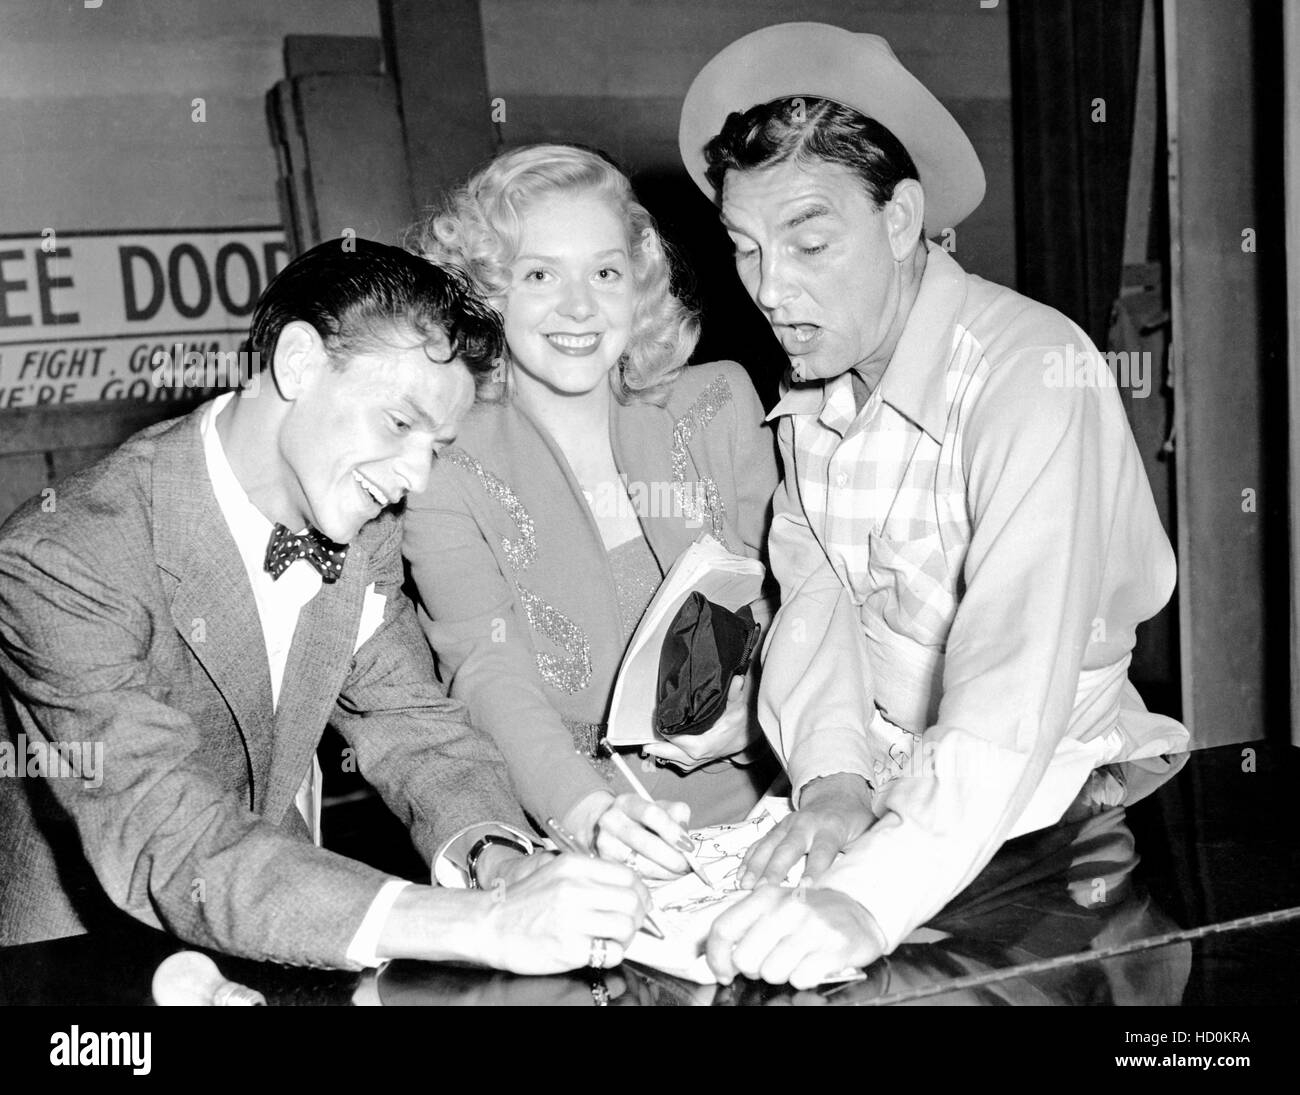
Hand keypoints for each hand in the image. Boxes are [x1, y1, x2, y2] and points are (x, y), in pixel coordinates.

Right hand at [477, 853, 649, 974]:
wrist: (488, 925)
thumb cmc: (524, 902)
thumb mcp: (555, 873)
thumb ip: (590, 875)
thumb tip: (629, 887)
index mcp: (573, 867)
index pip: (627, 875)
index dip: (640, 892)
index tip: (639, 902)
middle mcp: (574, 889)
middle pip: (632, 901)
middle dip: (637, 916)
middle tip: (629, 924)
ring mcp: (571, 920)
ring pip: (626, 926)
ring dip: (626, 937)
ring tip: (612, 939)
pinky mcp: (569, 949)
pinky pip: (611, 952)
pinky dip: (612, 954)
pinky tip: (599, 950)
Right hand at [592, 793, 693, 879]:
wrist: (608, 828)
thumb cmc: (640, 819)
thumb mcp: (659, 808)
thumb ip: (677, 814)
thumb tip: (685, 837)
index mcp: (627, 802)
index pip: (651, 814)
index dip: (673, 831)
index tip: (688, 846)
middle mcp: (611, 820)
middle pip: (646, 843)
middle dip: (672, 858)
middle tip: (687, 866)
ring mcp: (605, 843)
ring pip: (641, 864)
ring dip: (665, 872)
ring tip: (677, 872)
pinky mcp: (605, 863)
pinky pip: (635, 875)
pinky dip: (652, 878)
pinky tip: (661, 874)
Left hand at [641, 678, 758, 772]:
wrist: (748, 738)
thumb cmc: (741, 722)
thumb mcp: (738, 706)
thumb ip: (735, 693)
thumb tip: (738, 680)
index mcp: (702, 745)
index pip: (676, 739)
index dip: (666, 730)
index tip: (657, 721)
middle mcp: (696, 756)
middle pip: (669, 753)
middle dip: (656, 746)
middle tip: (642, 742)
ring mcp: (696, 761)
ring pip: (672, 759)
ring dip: (661, 752)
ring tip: (647, 746)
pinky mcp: (696, 761)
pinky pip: (678, 762)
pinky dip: (668, 757)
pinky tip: (660, 751)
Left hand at [705, 883, 885, 988]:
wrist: (857, 911)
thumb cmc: (808, 913)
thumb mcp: (773, 907)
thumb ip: (744, 926)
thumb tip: (719, 957)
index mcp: (765, 896)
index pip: (724, 928)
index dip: (716, 958)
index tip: (722, 972)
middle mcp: (787, 908)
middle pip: (745, 959)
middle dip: (754, 968)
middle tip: (769, 960)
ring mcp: (813, 927)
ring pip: (772, 973)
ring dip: (781, 973)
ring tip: (794, 959)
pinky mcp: (835, 947)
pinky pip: (802, 979)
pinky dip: (805, 978)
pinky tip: (812, 963)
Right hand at [739, 773, 873, 886]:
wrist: (836, 793)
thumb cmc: (854, 820)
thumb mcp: (867, 831)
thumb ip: (867, 852)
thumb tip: (867, 880)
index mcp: (831, 827)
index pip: (822, 851)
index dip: (814, 869)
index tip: (806, 888)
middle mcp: (806, 824)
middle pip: (788, 848)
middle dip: (775, 870)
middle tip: (764, 891)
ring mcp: (787, 825)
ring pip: (769, 846)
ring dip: (756, 866)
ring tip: (745, 887)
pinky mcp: (777, 829)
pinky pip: (759, 844)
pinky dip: (749, 860)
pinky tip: (740, 877)